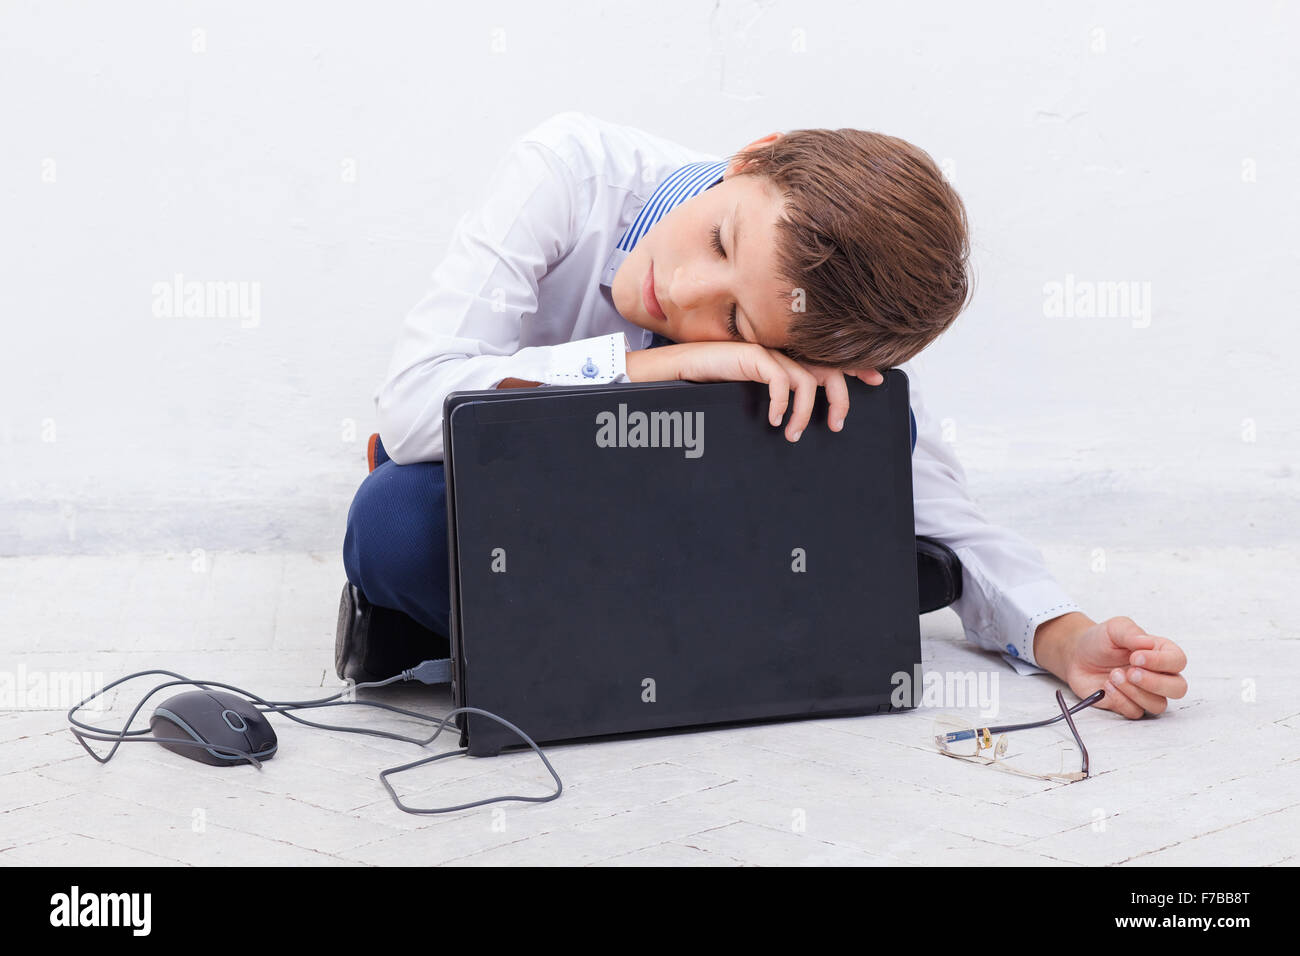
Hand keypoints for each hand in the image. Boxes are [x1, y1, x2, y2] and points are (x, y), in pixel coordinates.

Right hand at [626, 342, 881, 441]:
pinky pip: (782, 380)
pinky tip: (774, 421)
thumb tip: (797, 418)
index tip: (876, 381)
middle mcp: (779, 350)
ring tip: (792, 435)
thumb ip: (773, 395)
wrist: (673, 373)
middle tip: (837, 425)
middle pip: (827, 367)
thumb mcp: (747, 395)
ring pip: (807, 379)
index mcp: (782, 356)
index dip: (855, 366)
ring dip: (804, 412)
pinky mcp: (753, 356)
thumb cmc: (706, 385)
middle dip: (841, 396)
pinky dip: (783, 403)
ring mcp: (767, 351)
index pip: (827, 358)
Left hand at [1034, 613, 1188, 718]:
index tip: (1136, 657)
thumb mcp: (1114, 628)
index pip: (1178, 661)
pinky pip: (1135, 712)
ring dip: (1134, 692)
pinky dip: (1120, 700)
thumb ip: (1131, 633)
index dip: (1161, 662)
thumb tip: (1148, 644)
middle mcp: (1158, 675)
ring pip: (1158, 705)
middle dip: (1155, 683)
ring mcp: (1145, 693)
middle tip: (1131, 672)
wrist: (1077, 656)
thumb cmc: (1100, 641)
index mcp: (1161, 653)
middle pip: (1178, 689)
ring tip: (1113, 675)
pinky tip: (1106, 686)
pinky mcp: (1128, 705)